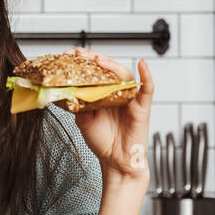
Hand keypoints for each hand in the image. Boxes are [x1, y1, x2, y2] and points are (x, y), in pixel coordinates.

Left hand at [68, 46, 154, 181]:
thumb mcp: (83, 120)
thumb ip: (78, 104)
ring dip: (112, 65)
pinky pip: (147, 89)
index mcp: (103, 94)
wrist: (115, 161)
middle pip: (109, 69)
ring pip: (124, 75)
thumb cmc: (102, 141)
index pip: (95, 72)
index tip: (70, 55)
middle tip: (79, 53)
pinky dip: (146, 76)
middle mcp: (117, 93)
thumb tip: (67, 92)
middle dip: (94, 59)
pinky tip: (142, 65)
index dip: (84, 62)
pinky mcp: (142, 107)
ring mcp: (130, 98)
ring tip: (99, 59)